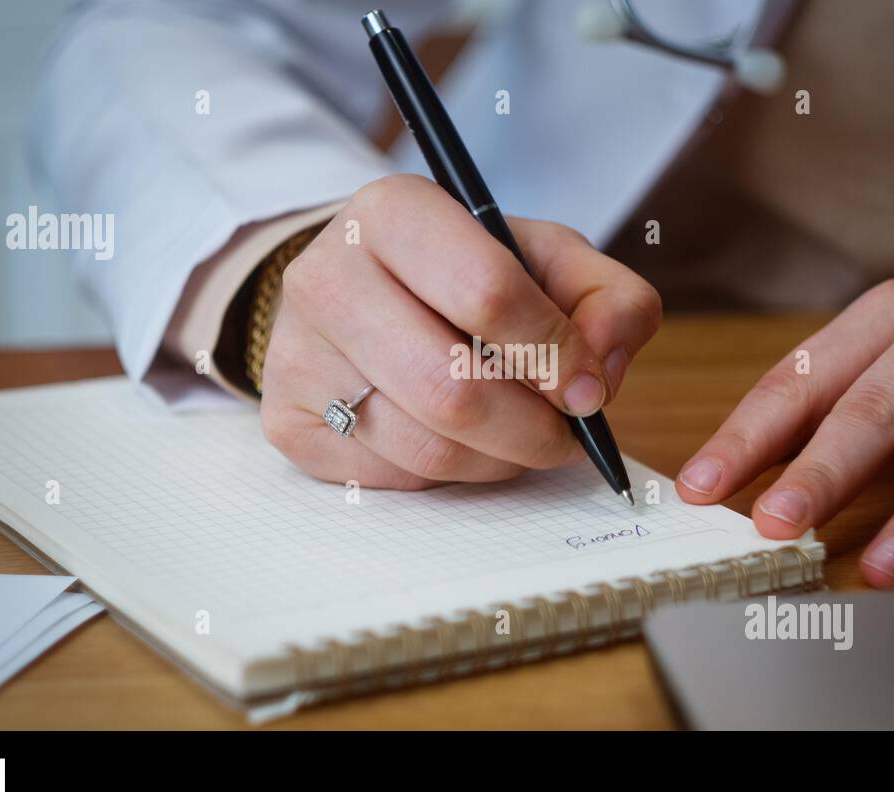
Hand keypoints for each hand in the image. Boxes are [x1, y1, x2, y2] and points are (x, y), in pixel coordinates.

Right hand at [260, 174, 661, 488]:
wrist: (359, 290)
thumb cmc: (462, 274)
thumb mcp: (545, 259)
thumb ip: (606, 298)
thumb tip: (604, 370)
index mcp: (393, 212)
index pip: (487, 293)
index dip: (555, 353)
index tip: (588, 387)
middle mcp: (327, 276)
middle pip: (453, 388)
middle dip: (533, 428)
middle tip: (564, 432)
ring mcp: (296, 354)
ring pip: (428, 446)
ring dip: (499, 458)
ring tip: (519, 434)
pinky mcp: (287, 421)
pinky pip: (395, 477)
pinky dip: (450, 475)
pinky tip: (461, 440)